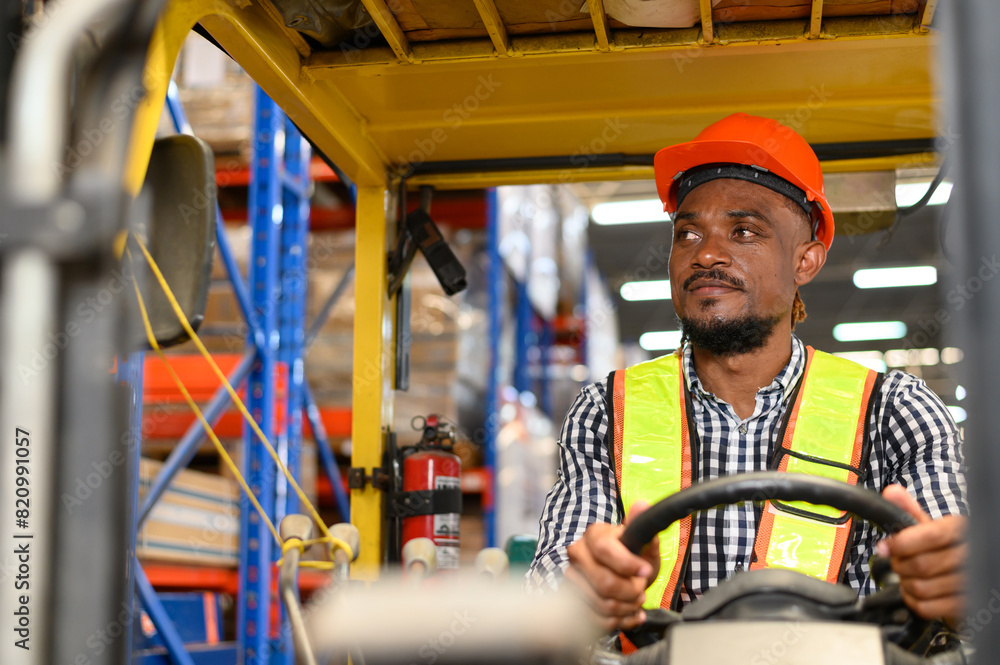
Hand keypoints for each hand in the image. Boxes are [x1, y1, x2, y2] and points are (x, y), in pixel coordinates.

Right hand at [565, 500, 660, 630]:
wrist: (618, 573)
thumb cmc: (632, 556)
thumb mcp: (643, 541)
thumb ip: (642, 526)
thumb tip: (642, 505)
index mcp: (594, 535)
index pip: (605, 551)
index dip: (628, 565)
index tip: (645, 570)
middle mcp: (577, 555)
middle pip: (605, 583)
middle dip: (632, 591)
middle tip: (641, 588)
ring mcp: (572, 579)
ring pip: (603, 605)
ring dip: (628, 608)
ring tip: (636, 600)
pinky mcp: (573, 602)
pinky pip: (597, 621)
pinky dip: (620, 622)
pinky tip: (629, 613)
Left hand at [878, 484, 966, 623]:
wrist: (972, 572)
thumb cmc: (947, 546)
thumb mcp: (932, 525)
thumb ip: (909, 510)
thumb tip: (891, 492)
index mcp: (961, 531)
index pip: (930, 536)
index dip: (902, 542)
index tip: (887, 545)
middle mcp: (970, 557)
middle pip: (921, 565)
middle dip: (899, 563)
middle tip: (898, 560)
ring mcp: (969, 584)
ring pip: (921, 588)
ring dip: (905, 583)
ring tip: (908, 575)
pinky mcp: (963, 606)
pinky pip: (926, 608)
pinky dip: (912, 600)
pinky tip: (916, 590)